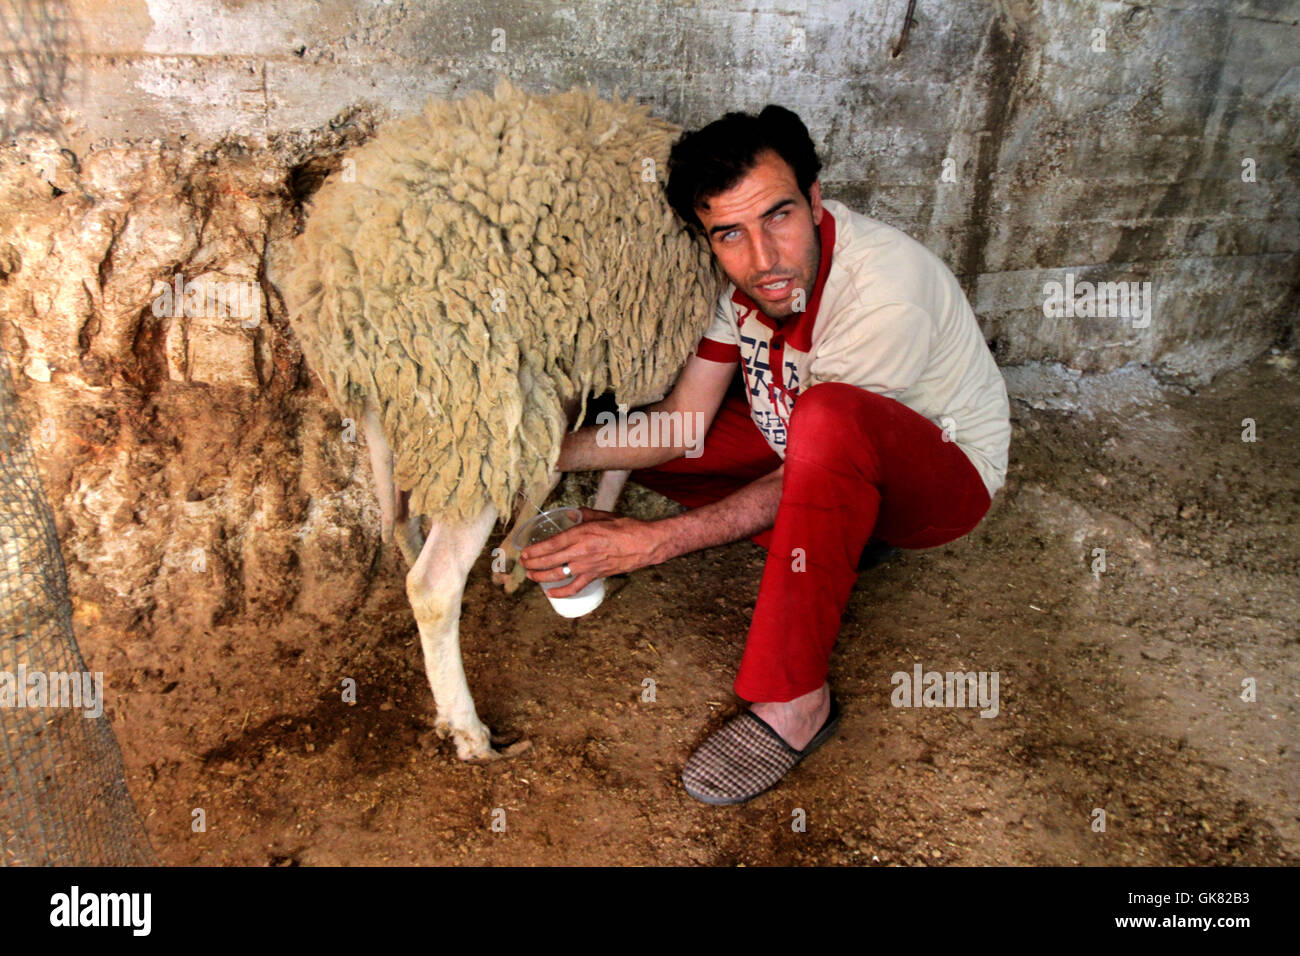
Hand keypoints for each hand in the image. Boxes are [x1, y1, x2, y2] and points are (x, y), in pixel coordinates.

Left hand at [518, 507, 664, 597]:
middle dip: (533, 563)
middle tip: (524, 563)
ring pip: (557, 575)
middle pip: (549, 561)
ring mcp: (587, 566)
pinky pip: (574, 587)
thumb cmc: (626, 528)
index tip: (525, 552)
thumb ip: (584, 514)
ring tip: (531, 575)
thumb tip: (569, 514)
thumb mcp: (603, 515)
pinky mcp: (595, 576)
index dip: (535, 550)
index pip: (551, 544)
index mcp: (581, 533)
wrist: (645, 544)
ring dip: (540, 576)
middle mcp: (581, 551)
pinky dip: (561, 593)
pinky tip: (550, 593)